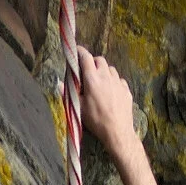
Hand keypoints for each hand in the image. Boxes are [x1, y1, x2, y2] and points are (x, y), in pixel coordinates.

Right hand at [79, 47, 138, 162]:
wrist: (118, 133)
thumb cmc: (96, 121)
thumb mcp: (79, 108)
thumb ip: (68, 93)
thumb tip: (59, 84)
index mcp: (92, 79)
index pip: (86, 57)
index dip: (80, 52)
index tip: (76, 51)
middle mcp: (106, 77)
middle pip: (99, 60)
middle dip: (93, 62)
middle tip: (88, 71)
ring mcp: (118, 83)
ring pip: (111, 69)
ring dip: (104, 71)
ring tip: (100, 81)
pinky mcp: (126, 90)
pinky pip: (120, 80)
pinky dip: (114, 81)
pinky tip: (111, 91)